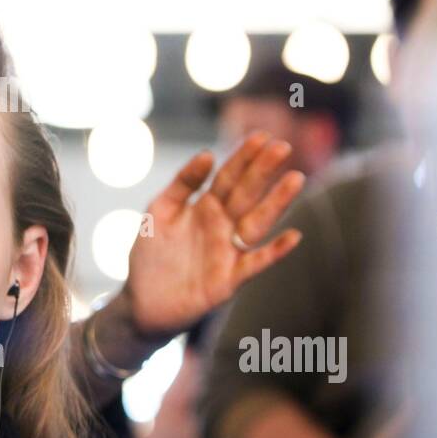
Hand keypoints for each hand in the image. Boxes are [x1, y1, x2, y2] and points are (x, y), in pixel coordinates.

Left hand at [122, 132, 304, 336]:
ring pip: (257, 223)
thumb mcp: (159, 211)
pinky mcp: (229, 280)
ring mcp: (228, 251)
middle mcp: (222, 225)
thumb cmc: (150, 254)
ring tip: (295, 179)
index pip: (229, 176)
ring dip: (276, 203)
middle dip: (264, 170)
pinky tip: (293, 237)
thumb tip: (207, 154)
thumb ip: (182, 184)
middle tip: (283, 146)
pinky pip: (255, 264)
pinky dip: (274, 252)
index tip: (262, 136)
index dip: (244, 157)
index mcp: (206, 206)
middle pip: (246, 194)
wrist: (141, 302)